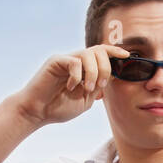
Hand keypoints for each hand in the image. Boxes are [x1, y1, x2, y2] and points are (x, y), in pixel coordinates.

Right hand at [12, 44, 129, 126]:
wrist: (36, 112)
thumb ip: (97, 89)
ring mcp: (65, 59)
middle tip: (100, 86)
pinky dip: (77, 75)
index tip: (126, 56)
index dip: (115, 52)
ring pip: (88, 54)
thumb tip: (112, 78)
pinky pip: (74, 61)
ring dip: (93, 72)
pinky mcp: (55, 61)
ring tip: (87, 88)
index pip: (102, 53)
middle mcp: (75, 60)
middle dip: (105, 68)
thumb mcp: (84, 101)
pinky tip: (71, 87)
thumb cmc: (58, 108)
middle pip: (99, 50)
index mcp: (83, 68)